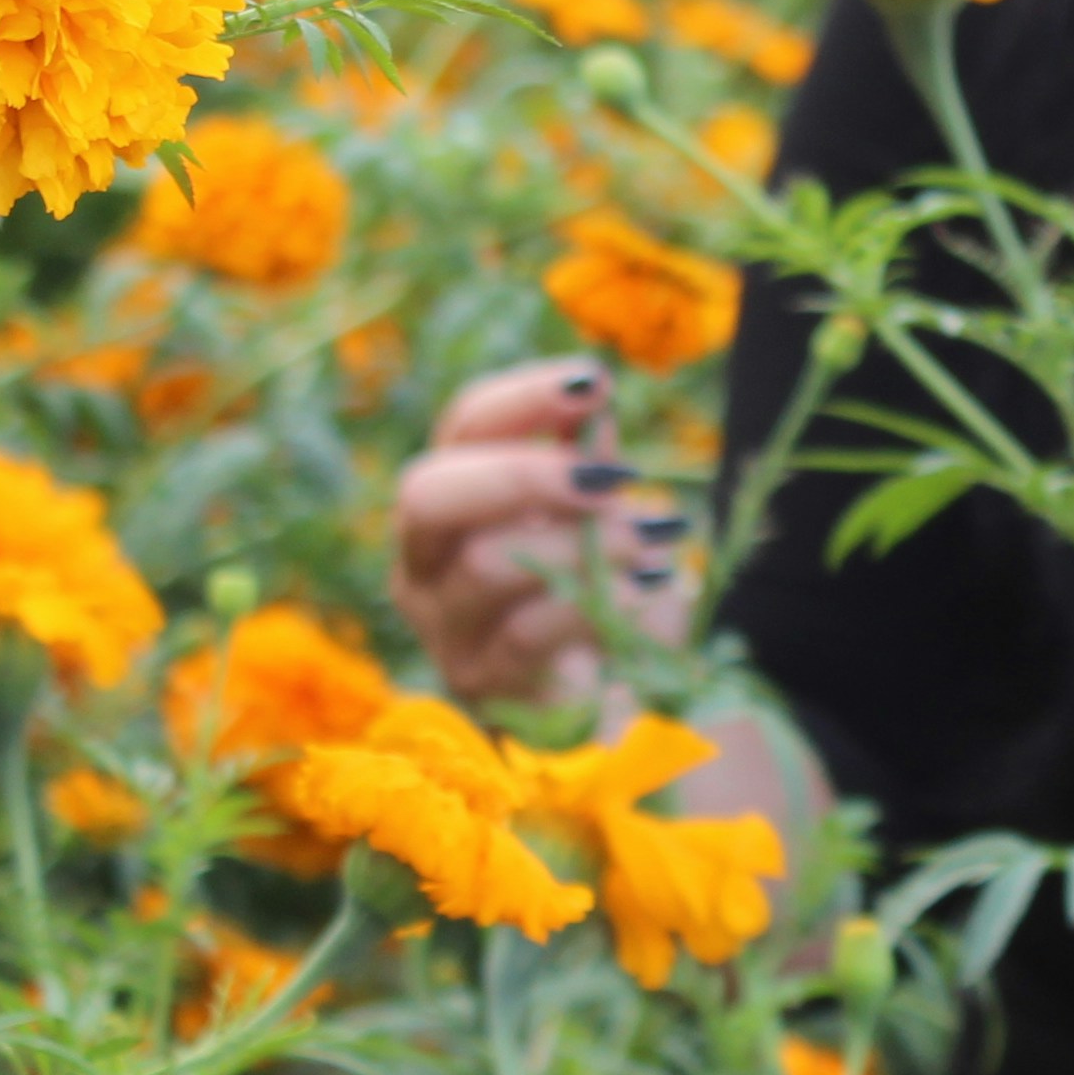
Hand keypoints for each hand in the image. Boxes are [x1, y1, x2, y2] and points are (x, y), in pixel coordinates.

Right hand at [386, 356, 685, 705]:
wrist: (605, 691)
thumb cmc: (590, 583)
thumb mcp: (588, 511)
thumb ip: (583, 454)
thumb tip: (594, 390)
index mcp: (453, 495)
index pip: (466, 424)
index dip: (526, 398)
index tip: (597, 382)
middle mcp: (424, 559)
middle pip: (430, 495)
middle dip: (522, 474)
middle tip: (610, 477)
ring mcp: (445, 626)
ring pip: (485, 564)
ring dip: (580, 544)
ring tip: (649, 540)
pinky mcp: (483, 683)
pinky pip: (527, 634)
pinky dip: (593, 601)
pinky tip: (645, 587)